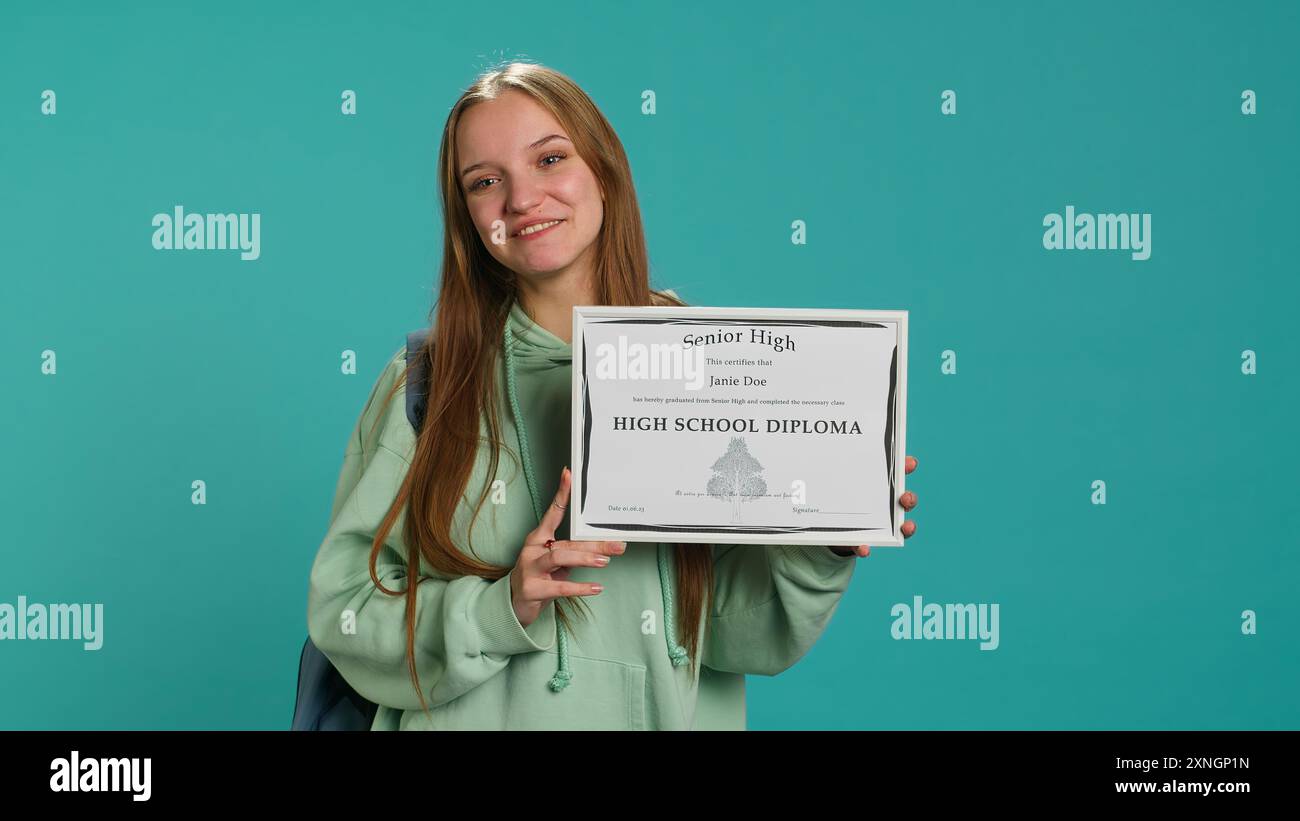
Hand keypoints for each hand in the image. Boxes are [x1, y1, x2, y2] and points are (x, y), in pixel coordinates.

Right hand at [509, 466, 625, 627]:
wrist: (515, 604)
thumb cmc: (540, 577)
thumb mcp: (556, 562)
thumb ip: (575, 551)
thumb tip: (607, 545)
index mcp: (538, 538)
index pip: (552, 512)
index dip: (561, 494)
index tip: (569, 476)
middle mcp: (532, 550)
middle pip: (566, 541)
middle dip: (593, 543)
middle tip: (617, 545)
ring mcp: (529, 569)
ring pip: (560, 557)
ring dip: (584, 558)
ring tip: (604, 561)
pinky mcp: (531, 589)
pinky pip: (559, 587)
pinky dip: (580, 587)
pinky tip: (596, 587)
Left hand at [832, 454, 918, 557]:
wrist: (823, 524)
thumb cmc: (835, 496)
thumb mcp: (833, 480)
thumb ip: (831, 469)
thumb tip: (811, 447)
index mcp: (878, 484)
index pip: (896, 472)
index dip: (906, 466)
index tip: (909, 463)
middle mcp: (884, 504)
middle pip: (904, 499)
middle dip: (909, 498)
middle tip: (905, 498)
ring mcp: (877, 525)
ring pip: (898, 525)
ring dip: (905, 526)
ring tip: (904, 527)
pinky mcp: (861, 541)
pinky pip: (867, 545)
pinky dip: (865, 547)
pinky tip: (864, 548)